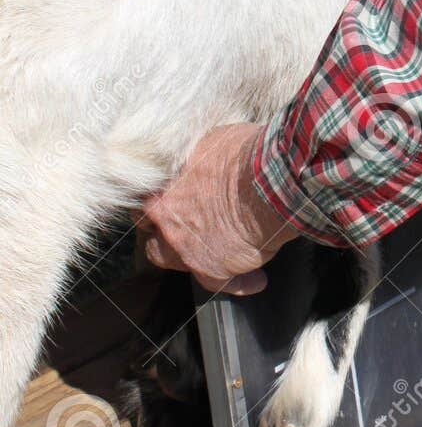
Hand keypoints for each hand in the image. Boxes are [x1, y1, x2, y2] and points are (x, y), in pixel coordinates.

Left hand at [141, 124, 297, 294]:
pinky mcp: (212, 270)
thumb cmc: (246, 156)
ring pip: (177, 262)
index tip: (175, 200)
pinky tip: (255, 280)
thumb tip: (207, 159)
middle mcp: (165, 219)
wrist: (270, 183)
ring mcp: (184, 247)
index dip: (161, 200)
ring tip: (218, 257)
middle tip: (186, 229)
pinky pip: (222, 284)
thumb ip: (200, 158)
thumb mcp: (213, 142)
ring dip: (193, 260)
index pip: (147, 197)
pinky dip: (239, 282)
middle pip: (151, 233)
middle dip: (166, 232)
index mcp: (163, 184)